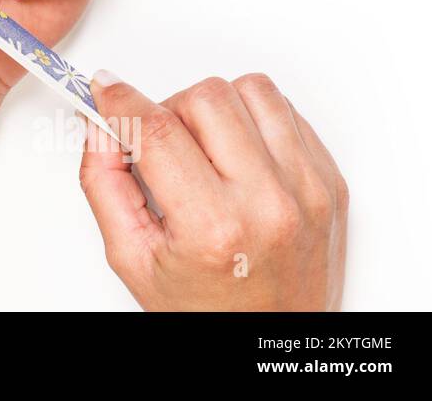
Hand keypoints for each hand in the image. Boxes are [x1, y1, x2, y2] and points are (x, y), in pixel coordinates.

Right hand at [80, 71, 348, 310]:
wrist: (272, 342)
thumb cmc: (207, 310)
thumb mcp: (133, 257)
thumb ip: (104, 183)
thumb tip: (100, 124)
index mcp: (213, 227)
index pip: (159, 130)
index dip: (122, 101)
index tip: (106, 90)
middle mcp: (270, 204)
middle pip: (206, 98)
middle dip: (170, 111)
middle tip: (163, 147)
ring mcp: (309, 190)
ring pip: (251, 90)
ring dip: (216, 109)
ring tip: (206, 149)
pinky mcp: (331, 182)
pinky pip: (286, 111)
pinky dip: (254, 120)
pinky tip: (239, 156)